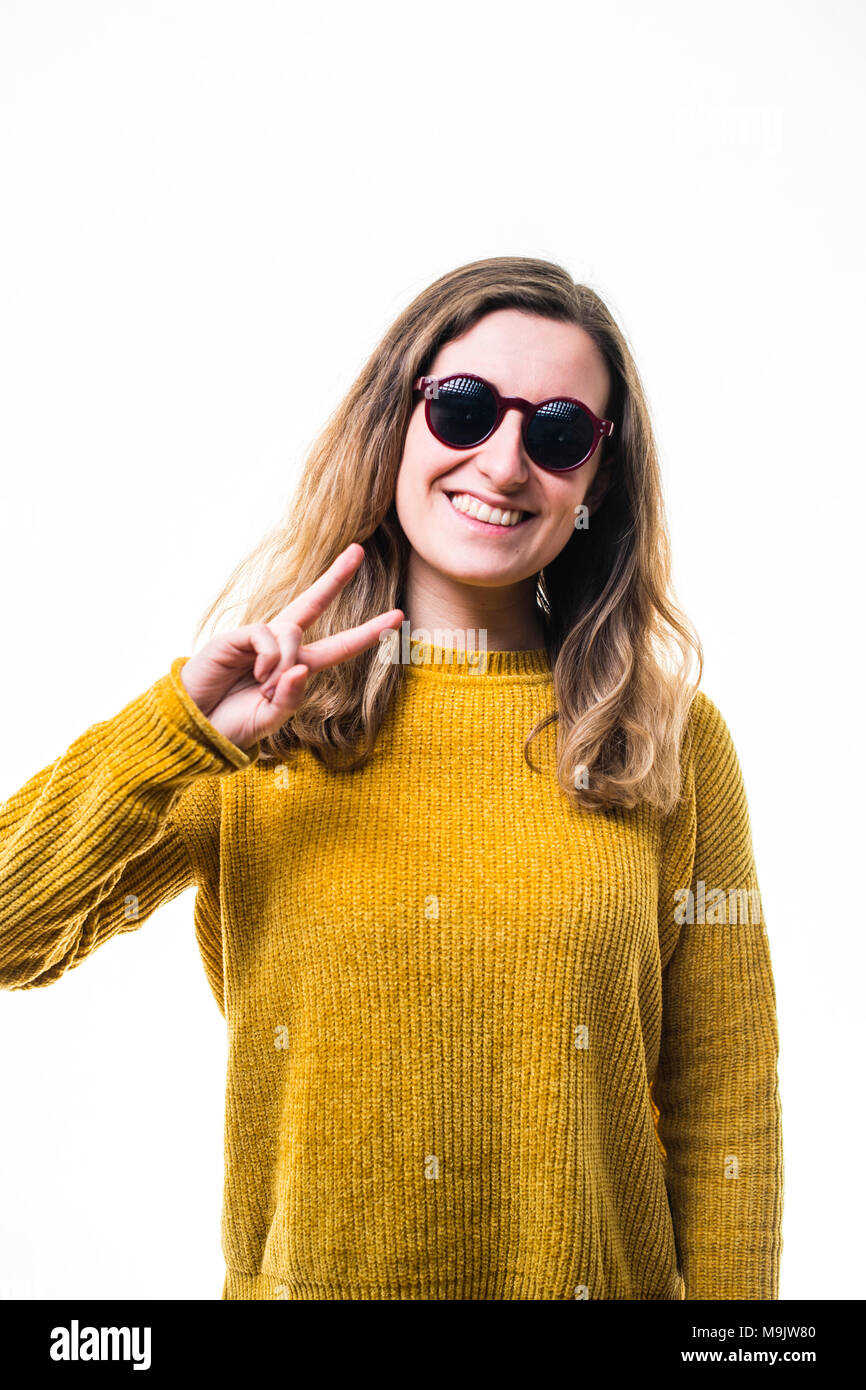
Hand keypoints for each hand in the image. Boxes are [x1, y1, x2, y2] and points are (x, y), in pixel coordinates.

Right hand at [180, 543, 402, 751]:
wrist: (193, 728)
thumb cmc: (232, 725)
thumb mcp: (271, 719)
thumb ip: (292, 698)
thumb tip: (302, 667)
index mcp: (296, 668)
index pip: (338, 646)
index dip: (368, 633)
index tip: (397, 617)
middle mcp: (280, 647)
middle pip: (314, 604)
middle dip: (336, 577)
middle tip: (358, 550)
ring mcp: (257, 640)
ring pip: (292, 630)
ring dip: (286, 662)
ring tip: (265, 687)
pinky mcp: (235, 637)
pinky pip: (267, 634)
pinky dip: (269, 656)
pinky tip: (257, 674)